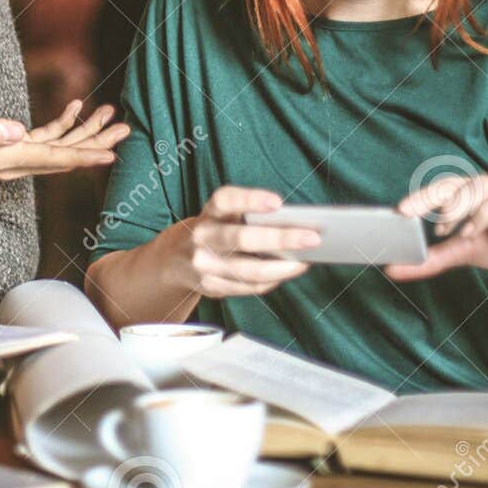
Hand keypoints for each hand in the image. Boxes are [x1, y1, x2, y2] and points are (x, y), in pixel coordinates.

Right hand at [0, 92, 128, 180]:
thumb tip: (17, 133)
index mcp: (5, 158)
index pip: (53, 158)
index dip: (85, 155)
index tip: (113, 153)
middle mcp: (13, 161)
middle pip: (64, 156)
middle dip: (97, 143)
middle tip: (126, 129)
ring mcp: (13, 155)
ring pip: (59, 148)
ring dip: (86, 133)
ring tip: (112, 115)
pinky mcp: (9, 145)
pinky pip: (45, 139)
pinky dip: (64, 125)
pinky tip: (77, 108)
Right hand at [160, 186, 320, 297]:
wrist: (175, 258)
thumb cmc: (215, 230)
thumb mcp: (223, 217)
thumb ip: (250, 218)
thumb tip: (295, 228)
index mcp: (209, 212)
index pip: (225, 200)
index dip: (250, 199)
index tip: (278, 202)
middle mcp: (202, 236)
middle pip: (241, 238)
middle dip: (280, 239)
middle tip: (313, 238)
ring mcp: (203, 264)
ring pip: (248, 270)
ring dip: (282, 268)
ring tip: (305, 262)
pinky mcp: (210, 286)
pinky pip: (247, 287)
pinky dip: (270, 281)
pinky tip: (286, 273)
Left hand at [390, 174, 487, 292]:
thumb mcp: (462, 252)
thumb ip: (430, 258)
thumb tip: (392, 269)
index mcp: (480, 194)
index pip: (450, 186)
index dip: (427, 195)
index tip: (403, 210)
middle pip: (480, 184)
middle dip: (457, 202)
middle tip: (440, 226)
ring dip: (487, 211)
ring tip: (468, 233)